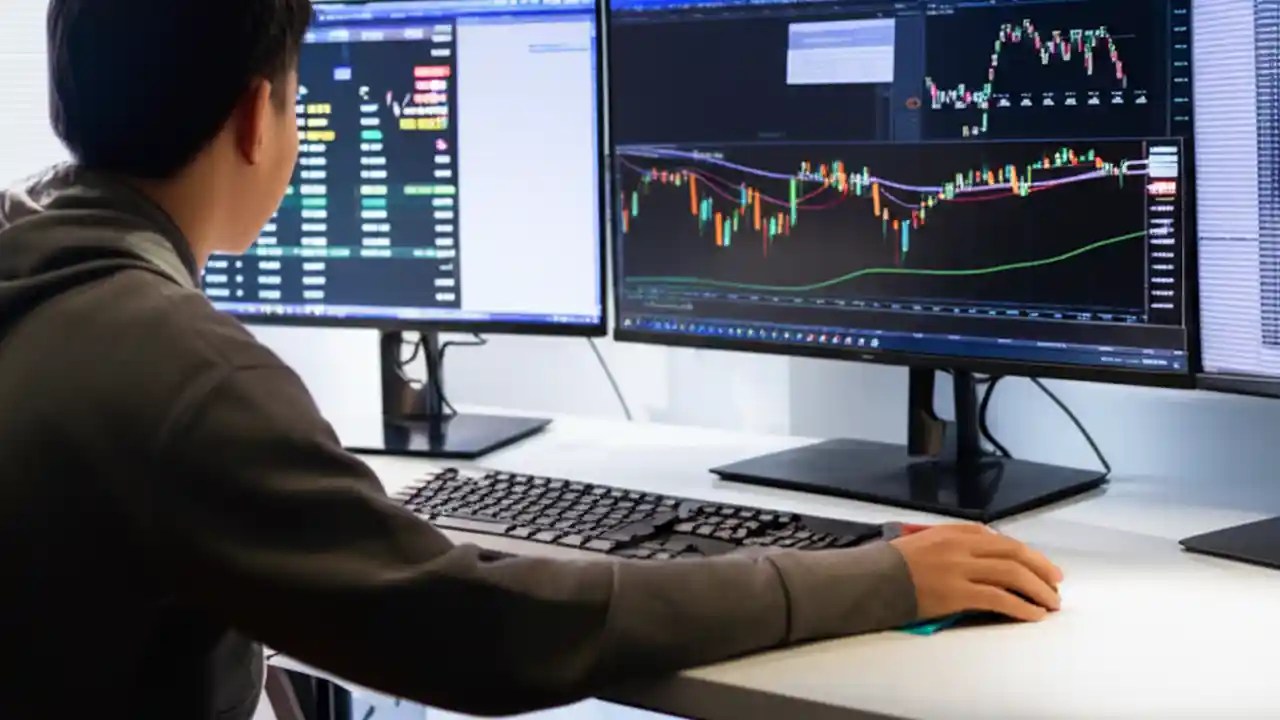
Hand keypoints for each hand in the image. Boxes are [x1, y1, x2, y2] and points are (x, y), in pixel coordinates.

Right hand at [890, 524, 1062, 621]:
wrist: (869, 579)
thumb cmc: (891, 565)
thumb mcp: (924, 542)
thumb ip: (952, 545)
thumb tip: (981, 558)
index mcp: (952, 532)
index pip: (999, 539)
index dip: (1026, 553)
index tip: (1041, 566)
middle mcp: (960, 546)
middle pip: (1013, 553)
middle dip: (1041, 568)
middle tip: (1056, 584)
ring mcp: (959, 569)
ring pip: (1012, 574)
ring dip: (1037, 589)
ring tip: (1050, 604)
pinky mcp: (957, 593)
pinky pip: (999, 598)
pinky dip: (1021, 606)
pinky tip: (1032, 614)